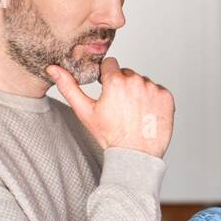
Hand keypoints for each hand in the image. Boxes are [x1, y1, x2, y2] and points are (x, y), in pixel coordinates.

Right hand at [48, 57, 174, 158]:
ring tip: (133, 114)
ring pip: (142, 83)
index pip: (110, 64)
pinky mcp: (167, 97)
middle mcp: (136, 80)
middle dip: (123, 86)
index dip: (107, 78)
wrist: (135, 156)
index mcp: (115, 81)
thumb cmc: (110, 136)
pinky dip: (153, 100)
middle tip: (121, 108)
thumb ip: (69, 87)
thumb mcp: (85, 112)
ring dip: (138, 93)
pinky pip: (158, 91)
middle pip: (127, 74)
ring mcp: (153, 89)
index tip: (108, 93)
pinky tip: (146, 115)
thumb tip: (53, 69)